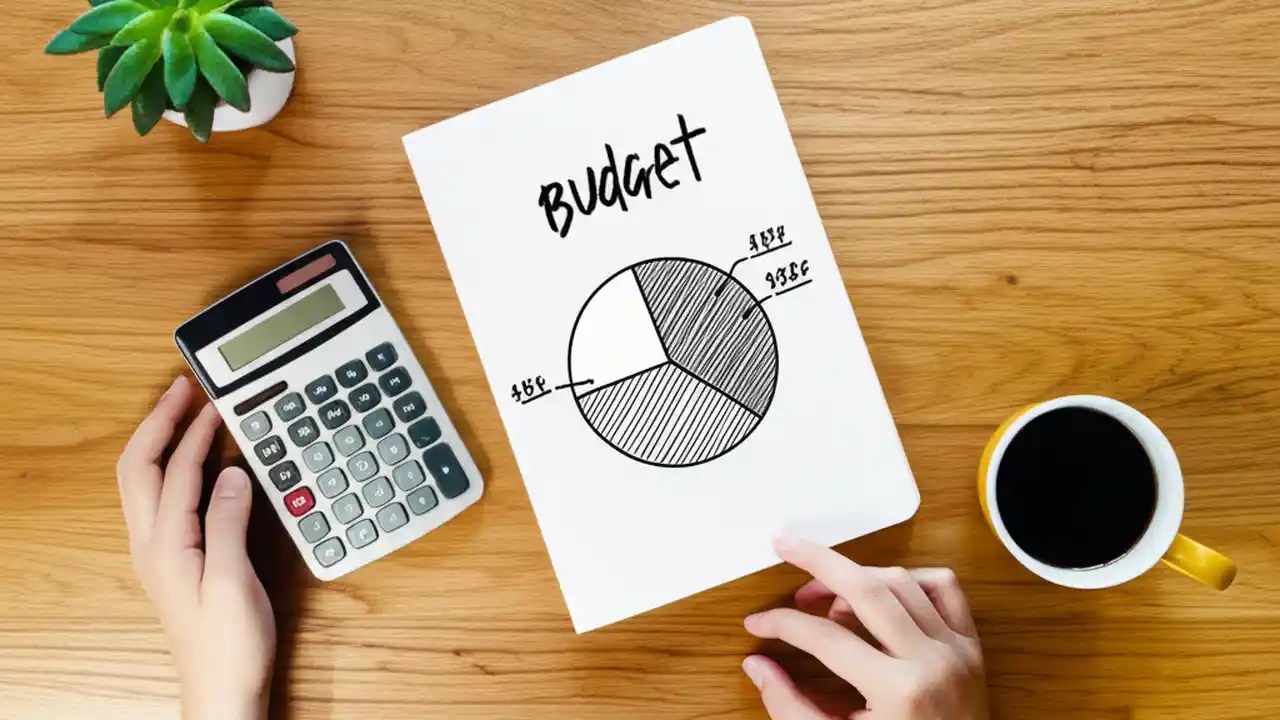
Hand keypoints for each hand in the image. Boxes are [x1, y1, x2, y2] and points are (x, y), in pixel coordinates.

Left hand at [116, 376, 274, 719]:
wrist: (222, 689)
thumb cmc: (229, 644)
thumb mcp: (233, 582)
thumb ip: (229, 524)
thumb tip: (233, 472)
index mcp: (165, 546)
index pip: (173, 473)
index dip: (192, 432)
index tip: (213, 400)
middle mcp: (152, 544)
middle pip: (139, 468)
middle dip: (158, 423)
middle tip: (183, 389)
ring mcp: (159, 551)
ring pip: (144, 482)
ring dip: (161, 441)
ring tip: (186, 413)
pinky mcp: (173, 558)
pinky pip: (163, 498)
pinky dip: (175, 466)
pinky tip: (199, 460)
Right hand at [743, 537, 987, 719]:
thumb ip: (791, 708)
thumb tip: (757, 666)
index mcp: (898, 692)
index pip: (825, 638)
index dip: (783, 625)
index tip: (759, 624)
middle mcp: (932, 663)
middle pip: (865, 588)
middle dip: (818, 562)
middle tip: (785, 546)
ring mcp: (957, 651)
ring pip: (902, 582)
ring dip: (858, 577)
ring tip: (827, 598)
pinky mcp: (972, 647)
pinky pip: (944, 588)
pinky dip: (911, 579)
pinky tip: (884, 593)